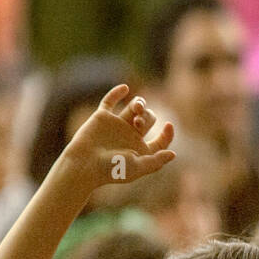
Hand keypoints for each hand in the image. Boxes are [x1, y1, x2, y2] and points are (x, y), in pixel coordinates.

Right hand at [59, 85, 175, 194]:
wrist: (85, 164)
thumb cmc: (111, 170)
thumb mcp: (138, 168)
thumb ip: (156, 161)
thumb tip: (173, 154)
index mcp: (141, 150)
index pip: (161, 140)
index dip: (167, 134)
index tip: (169, 125)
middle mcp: (131, 136)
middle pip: (149, 119)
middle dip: (148, 117)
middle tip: (138, 124)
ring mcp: (117, 125)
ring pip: (134, 107)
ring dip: (139, 104)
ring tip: (137, 108)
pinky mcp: (102, 117)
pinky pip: (110, 101)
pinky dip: (117, 92)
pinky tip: (125, 88)